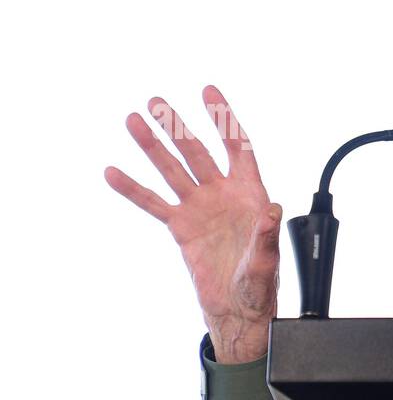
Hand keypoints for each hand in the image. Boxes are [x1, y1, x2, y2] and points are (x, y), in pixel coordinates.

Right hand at [105, 85, 280, 363]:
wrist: (238, 307)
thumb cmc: (259, 283)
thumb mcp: (266, 260)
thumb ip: (268, 235)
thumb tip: (272, 209)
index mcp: (250, 194)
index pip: (237, 147)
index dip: (224, 119)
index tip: (208, 91)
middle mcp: (223, 194)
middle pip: (198, 152)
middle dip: (178, 127)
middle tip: (156, 101)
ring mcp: (200, 208)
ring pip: (173, 170)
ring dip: (153, 146)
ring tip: (133, 119)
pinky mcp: (181, 227)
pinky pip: (153, 203)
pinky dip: (133, 189)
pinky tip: (113, 172)